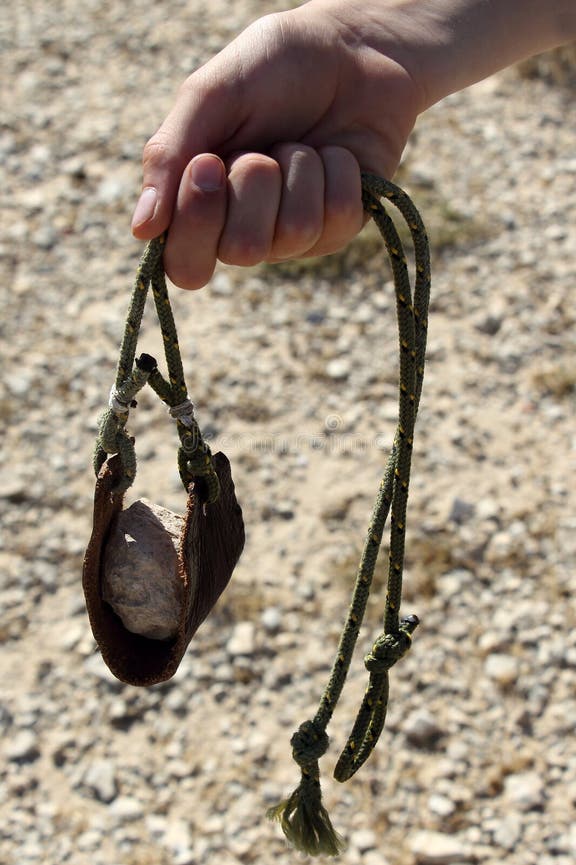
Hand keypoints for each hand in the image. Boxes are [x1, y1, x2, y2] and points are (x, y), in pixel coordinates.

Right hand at [131, 2, 424, 288]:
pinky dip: (336, 170)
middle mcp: (244, 230)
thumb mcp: (209, 96)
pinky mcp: (340, 227)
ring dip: (298, 170)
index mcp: (200, 206)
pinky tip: (335, 152)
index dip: (197, 222)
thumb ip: (169, 157)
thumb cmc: (272, 69)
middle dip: (254, 185)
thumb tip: (141, 230)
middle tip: (260, 149)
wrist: (350, 50)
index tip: (209, 164)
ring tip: (299, 143)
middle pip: (242, 251)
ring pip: (294, 232)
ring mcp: (294, 234)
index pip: (184, 264)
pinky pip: (337, 217)